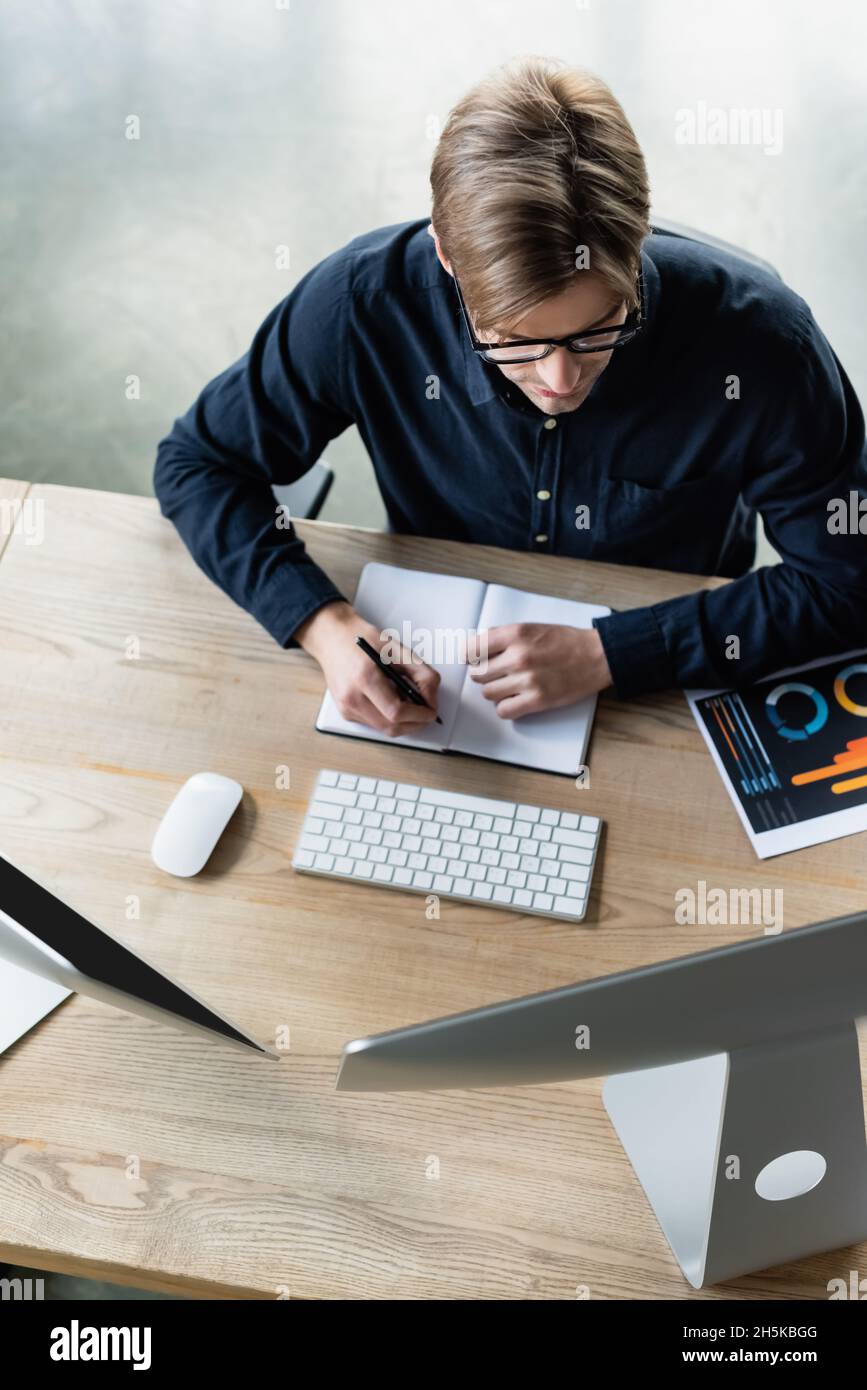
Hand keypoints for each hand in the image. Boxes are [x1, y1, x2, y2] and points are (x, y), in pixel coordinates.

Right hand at [294, 601, 441, 736]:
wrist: (332, 638)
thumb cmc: (363, 639)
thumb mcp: (397, 649)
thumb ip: (421, 673)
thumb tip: (431, 699)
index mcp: (365, 678)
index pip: (396, 712)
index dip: (419, 715)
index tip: (431, 711)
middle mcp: (352, 697)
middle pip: (391, 727)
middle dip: (415, 724)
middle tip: (426, 712)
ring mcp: (346, 707)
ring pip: (384, 729)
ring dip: (403, 722)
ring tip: (409, 702)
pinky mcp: (345, 712)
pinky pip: (374, 723)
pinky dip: (388, 717)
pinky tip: (391, 700)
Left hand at [468, 623, 611, 718]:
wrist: (597, 656)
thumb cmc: (565, 641)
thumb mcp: (531, 627)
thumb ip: (503, 636)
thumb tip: (476, 648)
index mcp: (515, 634)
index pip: (471, 649)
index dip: (471, 657)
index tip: (475, 660)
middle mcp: (518, 656)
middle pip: (478, 674)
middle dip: (485, 675)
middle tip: (498, 674)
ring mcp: (527, 680)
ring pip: (488, 694)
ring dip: (495, 692)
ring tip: (510, 686)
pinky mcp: (537, 700)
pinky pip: (504, 711)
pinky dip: (506, 707)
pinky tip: (516, 699)